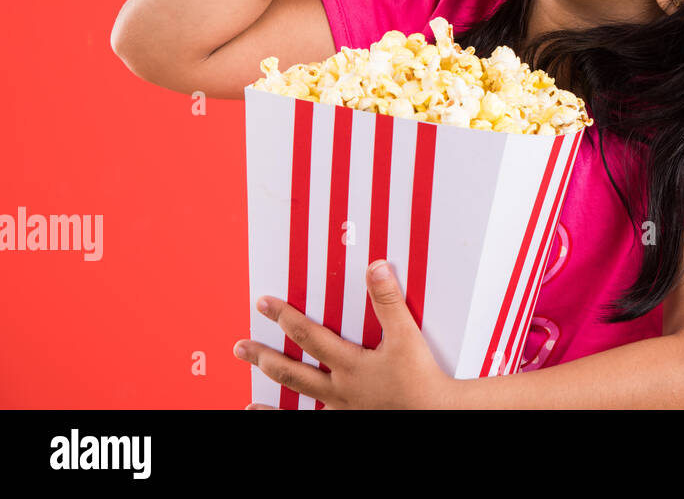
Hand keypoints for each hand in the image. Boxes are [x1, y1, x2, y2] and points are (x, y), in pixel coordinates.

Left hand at [234, 259, 453, 408]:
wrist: (436, 412)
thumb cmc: (421, 378)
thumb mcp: (407, 336)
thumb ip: (389, 301)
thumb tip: (375, 267)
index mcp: (351, 365)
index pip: (309, 337)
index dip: (285, 318)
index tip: (264, 303)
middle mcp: (339, 390)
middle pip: (292, 372)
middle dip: (264, 356)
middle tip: (240, 346)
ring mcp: (342, 410)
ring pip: (299, 402)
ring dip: (272, 394)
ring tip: (248, 394)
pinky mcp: (348, 421)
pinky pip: (312, 424)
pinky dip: (289, 421)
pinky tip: (273, 417)